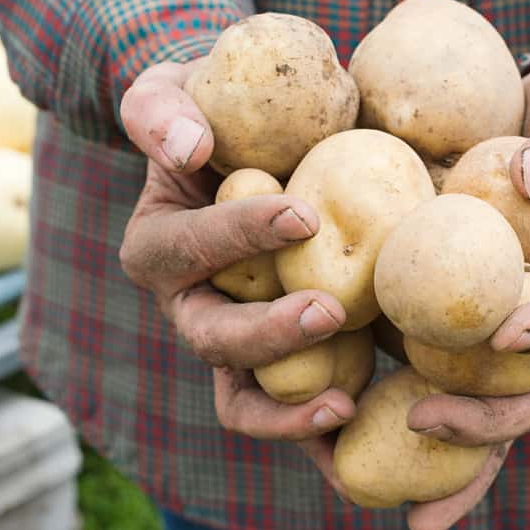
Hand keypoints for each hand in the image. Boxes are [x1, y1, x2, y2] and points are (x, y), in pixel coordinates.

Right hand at [118, 60, 356, 451]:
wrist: (257, 154)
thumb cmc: (216, 117)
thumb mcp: (174, 91)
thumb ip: (162, 109)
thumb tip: (190, 148)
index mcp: (160, 247)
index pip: (190, 247)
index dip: (239, 236)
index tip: (302, 216)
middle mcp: (191, 307)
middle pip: (213, 340)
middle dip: (266, 335)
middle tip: (329, 313)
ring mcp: (236, 346)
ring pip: (243, 399)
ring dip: (288, 412)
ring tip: (344, 405)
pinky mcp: (283, 366)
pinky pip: (294, 411)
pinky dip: (322, 438)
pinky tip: (369, 432)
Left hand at [401, 43, 529, 529]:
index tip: (510, 332)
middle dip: (488, 422)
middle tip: (425, 424)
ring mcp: (499, 328)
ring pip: (482, 409)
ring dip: (450, 465)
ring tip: (407, 515)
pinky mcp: (451, 324)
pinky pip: (428, 378)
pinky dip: (393, 421)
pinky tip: (343, 451)